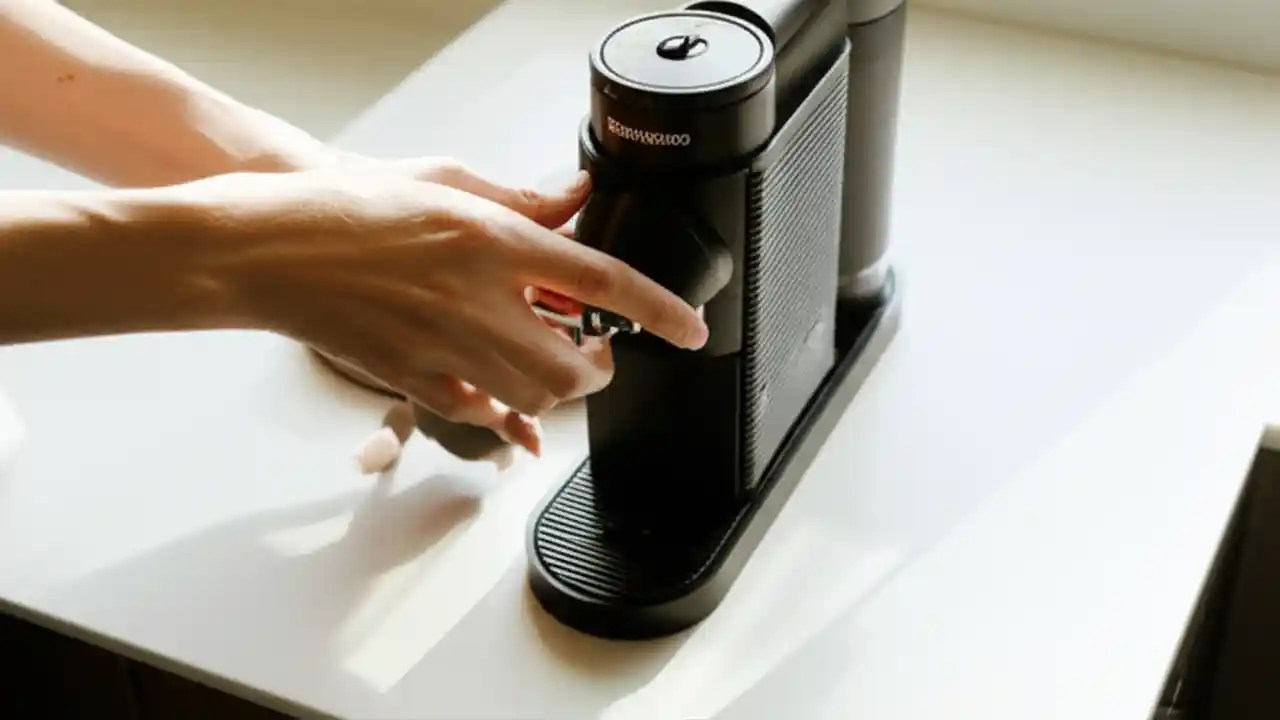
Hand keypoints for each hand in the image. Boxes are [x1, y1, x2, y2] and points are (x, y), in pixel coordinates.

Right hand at [166, 160, 707, 451]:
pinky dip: (510, 419)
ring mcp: (446, 348)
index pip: (602, 283)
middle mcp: (478, 300)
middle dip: (600, 367)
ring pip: (536, 397)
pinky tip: (513, 414)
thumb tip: (576, 198)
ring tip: (551, 366)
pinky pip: (484, 416)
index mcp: (494, 241)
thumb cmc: (355, 207)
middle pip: (576, 363)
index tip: (691, 330)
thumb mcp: (449, 182)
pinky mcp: (416, 379)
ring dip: (559, 390)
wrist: (274, 250)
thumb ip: (523, 201)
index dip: (660, 312)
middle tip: (598, 353)